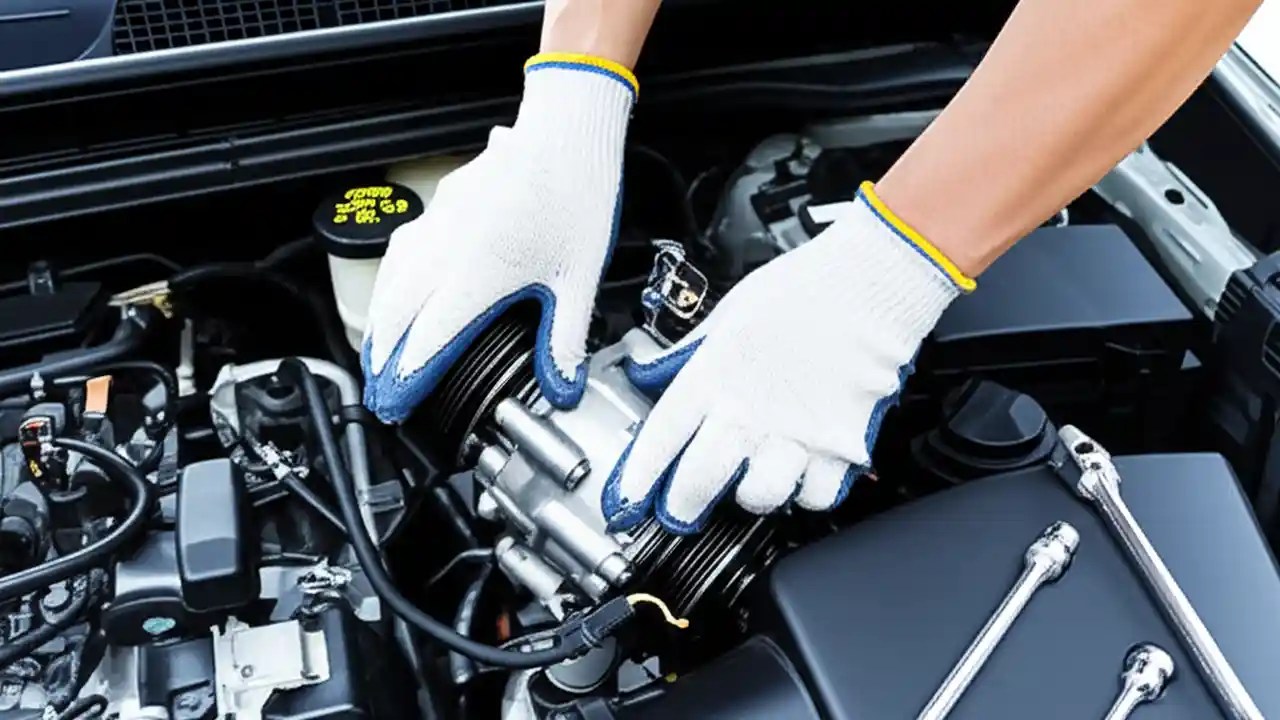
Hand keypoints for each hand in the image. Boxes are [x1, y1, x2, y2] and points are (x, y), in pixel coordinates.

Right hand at [362, 54, 637, 422]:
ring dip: (380, 318)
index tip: (396, 401)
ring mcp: (440, 223)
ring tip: (376, 349)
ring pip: (392, 277)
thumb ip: (566, 338)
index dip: (408, 375)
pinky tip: (394, 291)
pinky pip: (402, 249)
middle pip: (397, 311)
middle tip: (379, 387)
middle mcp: (450, 248)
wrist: (568, 131)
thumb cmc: (576, 193)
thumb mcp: (579, 279)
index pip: (429, 337)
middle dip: (382, 354)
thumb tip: (564, 384)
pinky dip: (390, 279)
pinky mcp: (442, 204)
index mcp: (481, 271)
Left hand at [603, 183, 974, 533]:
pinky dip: (804, 494)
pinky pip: (814, 495)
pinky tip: (799, 475)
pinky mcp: (841, 443)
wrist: (873, 281)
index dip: (638, 476)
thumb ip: (688, 353)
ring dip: (747, 496)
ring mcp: (797, 431)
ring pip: (758, 497)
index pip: (661, 438)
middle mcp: (752, 408)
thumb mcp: (727, 312)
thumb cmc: (804, 287)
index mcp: (716, 373)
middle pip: (699, 481)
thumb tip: (651, 371)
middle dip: (681, 505)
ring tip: (748, 481)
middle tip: (678, 510)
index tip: (626, 498)